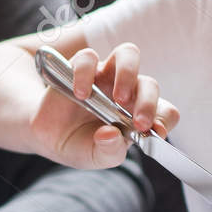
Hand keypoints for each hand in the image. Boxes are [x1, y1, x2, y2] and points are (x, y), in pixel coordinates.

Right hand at [29, 44, 179, 169]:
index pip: (165, 111)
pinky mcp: (81, 66)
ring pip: (128, 54)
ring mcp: (105, 76)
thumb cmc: (78, 144)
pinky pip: (88, 57)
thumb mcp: (93, 157)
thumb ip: (108, 151)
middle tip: (138, 122)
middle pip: (149, 84)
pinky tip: (80, 94)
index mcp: (137, 116)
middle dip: (148, 102)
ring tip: (118, 99)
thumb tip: (112, 135)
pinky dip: (85, 73)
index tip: (155, 133)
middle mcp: (127, 93)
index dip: (164, 120)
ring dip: (127, 74)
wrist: (46, 135)